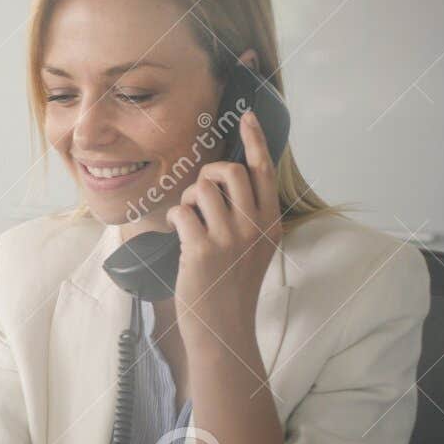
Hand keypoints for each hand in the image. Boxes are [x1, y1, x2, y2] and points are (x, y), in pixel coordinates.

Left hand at [168, 108, 281, 353]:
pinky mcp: (203, 250)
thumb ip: (248, 216)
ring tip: (188, 221)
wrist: (224, 327)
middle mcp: (255, 226)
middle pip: (230, 172)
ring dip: (187, 200)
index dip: (254, 140)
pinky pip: (181, 212)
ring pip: (201, 190)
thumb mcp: (254, 248)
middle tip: (199, 193)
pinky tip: (178, 234)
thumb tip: (224, 181)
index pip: (264, 170)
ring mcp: (231, 238)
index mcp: (270, 222)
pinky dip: (173, 219)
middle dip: (207, 173)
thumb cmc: (231, 286)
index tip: (246, 116)